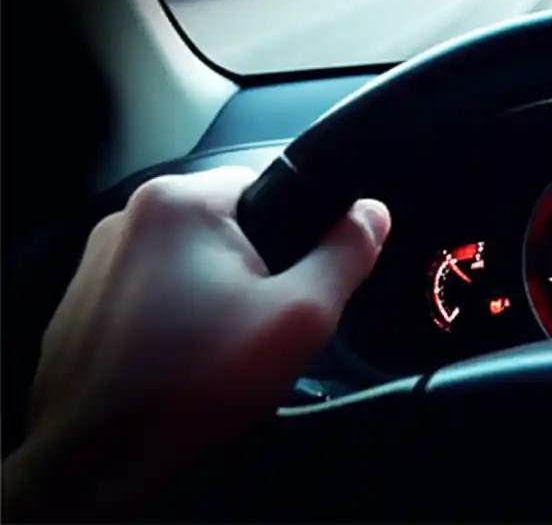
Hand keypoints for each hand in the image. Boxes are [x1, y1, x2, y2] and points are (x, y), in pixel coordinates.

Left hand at [1, 167, 389, 518]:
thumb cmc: (190, 389)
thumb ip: (345, 255)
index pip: (270, 185)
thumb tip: (371, 214)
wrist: (97, 464)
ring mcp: (97, 264)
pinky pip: (154, 298)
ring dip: (215, 300)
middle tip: (260, 331)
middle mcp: (127, 219)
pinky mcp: (82, 306)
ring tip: (218, 355)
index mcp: (180, 202)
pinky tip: (183, 366)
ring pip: (191, 267)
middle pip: (230, 230)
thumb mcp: (300, 318)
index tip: (297, 286)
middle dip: (255, 276)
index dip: (300, 237)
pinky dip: (176, 324)